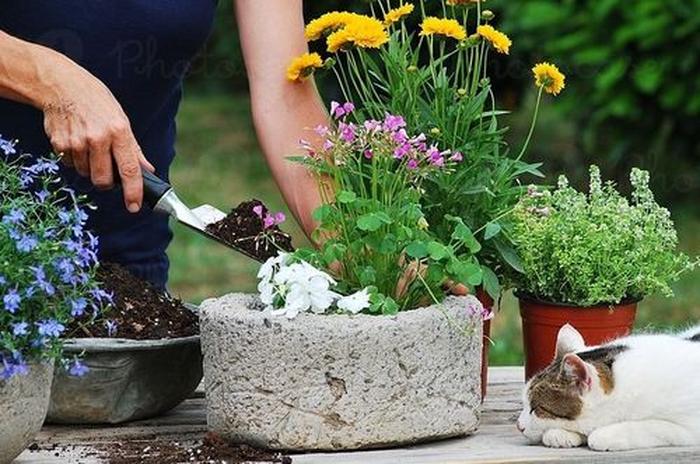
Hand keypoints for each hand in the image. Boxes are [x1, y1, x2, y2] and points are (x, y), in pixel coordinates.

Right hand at [41, 60, 153, 211]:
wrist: (61, 85)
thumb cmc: (96, 102)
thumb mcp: (121, 120)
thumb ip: (134, 149)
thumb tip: (148, 170)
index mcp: (119, 132)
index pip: (129, 170)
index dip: (133, 192)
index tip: (134, 206)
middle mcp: (98, 139)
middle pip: (103, 181)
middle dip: (107, 182)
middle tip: (107, 170)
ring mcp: (77, 142)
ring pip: (85, 174)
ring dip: (89, 168)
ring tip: (90, 146)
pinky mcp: (59, 143)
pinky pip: (70, 164)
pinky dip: (75, 159)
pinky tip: (76, 141)